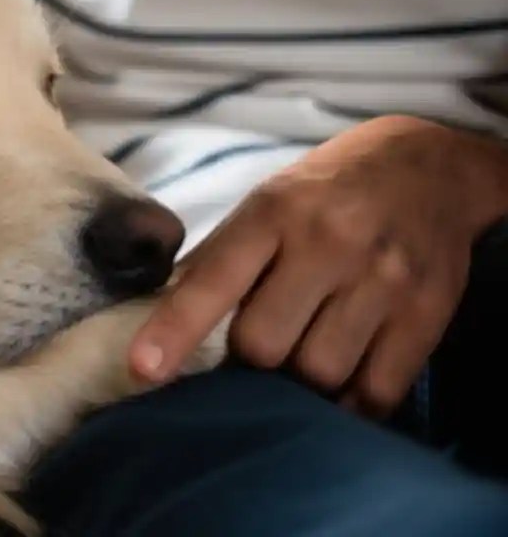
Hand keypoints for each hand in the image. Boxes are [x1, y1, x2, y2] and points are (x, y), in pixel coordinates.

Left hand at [129, 116, 507, 416]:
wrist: (429, 167)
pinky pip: (375, 391)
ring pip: (318, 373)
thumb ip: (220, 259)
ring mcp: (383, 280)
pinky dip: (348, 403)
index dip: (176, 328)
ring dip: (298, 385)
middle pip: (263, 344)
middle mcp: (329, 244)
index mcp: (274, 212)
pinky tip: (340, 387)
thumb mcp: (266, 203)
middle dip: (248, 360)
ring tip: (300, 360)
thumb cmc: (325, 193)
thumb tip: (160, 321)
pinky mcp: (428, 313)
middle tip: (254, 350)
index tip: (142, 369)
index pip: (215, 279)